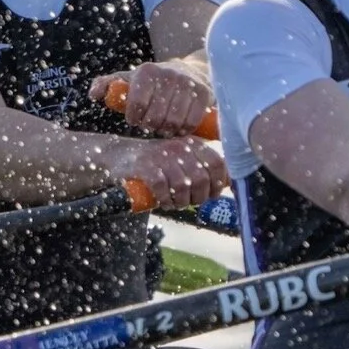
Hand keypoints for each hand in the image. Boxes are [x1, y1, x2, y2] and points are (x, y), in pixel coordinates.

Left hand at [90, 62, 213, 136]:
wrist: (187, 72)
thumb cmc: (151, 81)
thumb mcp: (127, 80)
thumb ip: (106, 85)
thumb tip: (93, 96)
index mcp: (146, 72)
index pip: (136, 105)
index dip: (135, 118)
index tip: (136, 120)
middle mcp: (168, 74)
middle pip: (156, 117)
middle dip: (151, 126)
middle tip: (151, 125)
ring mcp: (188, 83)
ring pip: (174, 121)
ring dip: (167, 130)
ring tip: (164, 127)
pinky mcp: (204, 92)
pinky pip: (192, 121)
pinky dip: (184, 130)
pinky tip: (179, 128)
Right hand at [98, 136, 228, 211]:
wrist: (120, 155)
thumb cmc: (157, 163)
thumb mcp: (182, 160)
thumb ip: (203, 169)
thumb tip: (228, 185)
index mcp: (192, 144)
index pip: (217, 164)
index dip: (218, 184)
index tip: (211, 195)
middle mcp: (179, 146)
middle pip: (201, 178)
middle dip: (198, 197)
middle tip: (188, 202)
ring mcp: (161, 156)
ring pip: (182, 186)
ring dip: (180, 202)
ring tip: (174, 203)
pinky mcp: (145, 166)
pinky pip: (162, 188)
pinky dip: (164, 200)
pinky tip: (162, 202)